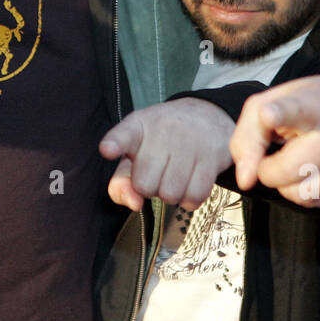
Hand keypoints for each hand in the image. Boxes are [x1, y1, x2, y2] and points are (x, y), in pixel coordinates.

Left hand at [99, 98, 234, 211]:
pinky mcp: (211, 156)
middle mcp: (163, 129)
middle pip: (144, 185)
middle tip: (158, 172)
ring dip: (170, 195)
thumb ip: (122, 182)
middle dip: (150, 188)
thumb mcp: (135, 152)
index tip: (108, 149)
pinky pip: (194, 196)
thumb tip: (135, 204)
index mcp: (137, 125)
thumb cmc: (162, 142)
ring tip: (174, 176)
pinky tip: (189, 182)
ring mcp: (190, 141)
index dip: (114, 144)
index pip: (123, 135)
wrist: (206, 117)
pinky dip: (190, 199)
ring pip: (170, 195)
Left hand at [230, 68, 319, 205]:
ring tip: (294, 165)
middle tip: (272, 158)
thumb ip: (249, 135)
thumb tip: (245, 179)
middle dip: (268, 171)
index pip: (296, 107)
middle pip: (290, 168)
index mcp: (316, 101)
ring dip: (287, 186)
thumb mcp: (279, 99)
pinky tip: (313, 173)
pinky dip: (307, 194)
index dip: (279, 113)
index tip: (268, 114)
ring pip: (304, 194)